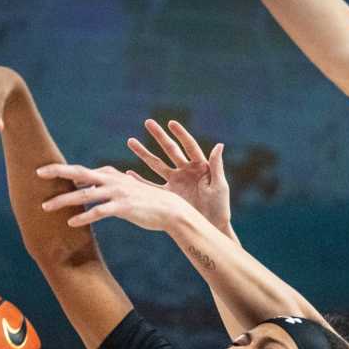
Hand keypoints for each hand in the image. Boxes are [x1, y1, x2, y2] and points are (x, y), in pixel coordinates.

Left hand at [36, 163, 191, 230]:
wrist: (170, 209)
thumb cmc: (147, 200)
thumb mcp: (127, 187)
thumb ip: (111, 182)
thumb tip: (98, 179)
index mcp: (111, 175)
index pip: (82, 171)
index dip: (62, 171)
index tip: (44, 172)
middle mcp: (112, 180)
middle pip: (79, 174)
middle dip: (57, 172)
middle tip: (37, 173)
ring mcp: (117, 193)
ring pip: (85, 194)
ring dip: (64, 200)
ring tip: (45, 207)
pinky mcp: (123, 207)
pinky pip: (99, 212)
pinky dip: (84, 216)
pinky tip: (71, 222)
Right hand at [126, 120, 232, 236]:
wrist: (211, 226)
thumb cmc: (220, 207)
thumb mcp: (220, 186)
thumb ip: (217, 166)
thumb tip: (219, 144)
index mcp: (200, 166)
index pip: (189, 146)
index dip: (181, 134)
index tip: (171, 123)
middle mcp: (186, 171)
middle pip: (171, 150)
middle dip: (159, 136)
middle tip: (148, 122)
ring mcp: (176, 182)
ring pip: (157, 164)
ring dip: (144, 153)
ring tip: (130, 141)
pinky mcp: (168, 195)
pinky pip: (151, 185)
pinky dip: (140, 180)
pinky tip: (128, 173)